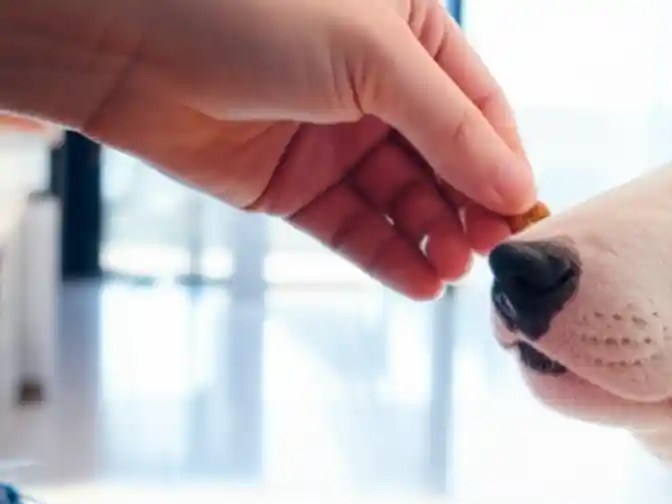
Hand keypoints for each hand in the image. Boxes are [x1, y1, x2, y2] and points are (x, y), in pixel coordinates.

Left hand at [0, 0, 533, 298]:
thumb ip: (451, 129)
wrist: (122, 37)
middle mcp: (375, 85)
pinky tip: (419, 281)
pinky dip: (388, 256)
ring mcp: (332, 136)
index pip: (479, 107)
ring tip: (453, 271)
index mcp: (409, 31)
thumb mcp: (375, 59)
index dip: (502, 161)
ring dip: (432, 237)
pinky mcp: (292, 185)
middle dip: (468, 207)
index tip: (522, 212)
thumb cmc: (250, 11)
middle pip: (444, 160)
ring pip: (402, 200)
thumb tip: (517, 191)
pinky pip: (354, 227)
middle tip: (489, 252)